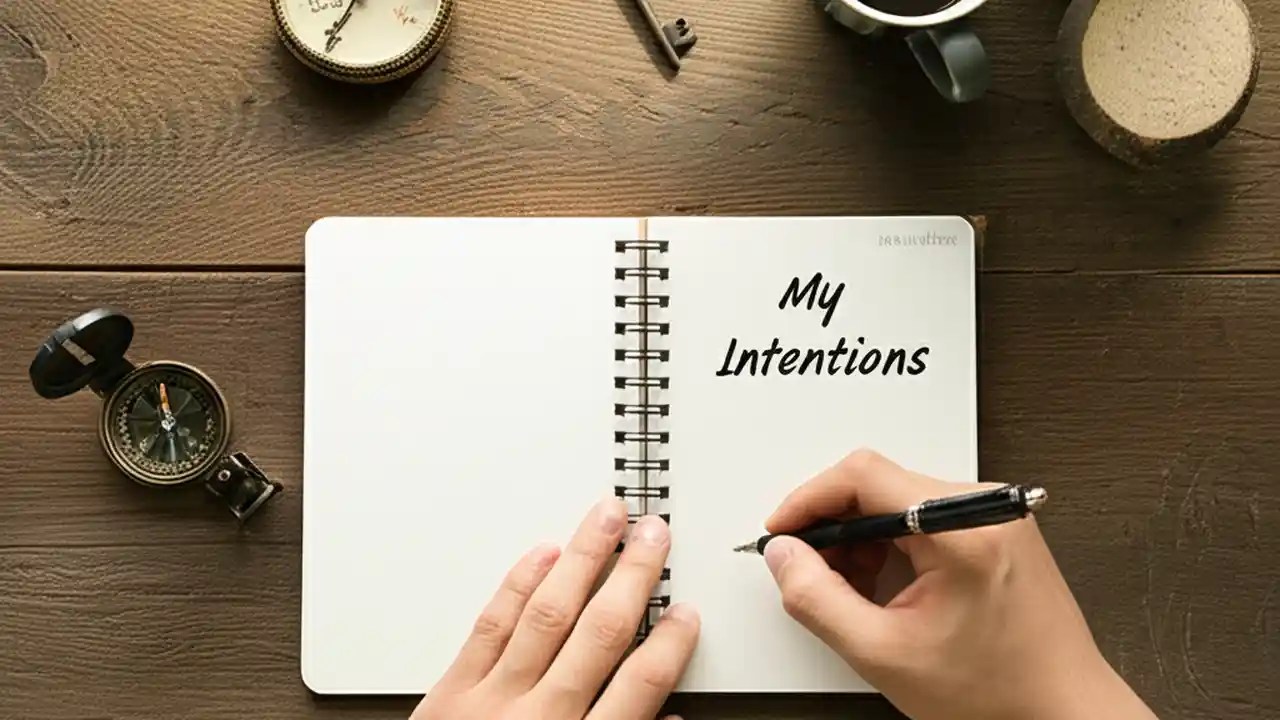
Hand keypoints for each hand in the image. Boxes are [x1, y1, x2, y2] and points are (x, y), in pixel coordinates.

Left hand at [411, 498, 698, 719]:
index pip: (640, 685)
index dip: (669, 641)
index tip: (684, 612)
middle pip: (599, 633)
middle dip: (633, 576)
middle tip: (653, 535)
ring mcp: (489, 702)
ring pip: (546, 613)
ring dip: (582, 558)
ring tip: (606, 520)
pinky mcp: (448, 693)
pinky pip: (490, 624)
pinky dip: (519, 583)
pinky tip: (543, 554)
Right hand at [762, 449, 1159, 719]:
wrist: (1062, 713)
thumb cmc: (999, 692)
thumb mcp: (883, 654)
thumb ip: (817, 599)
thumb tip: (785, 556)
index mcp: (963, 528)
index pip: (863, 475)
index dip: (808, 500)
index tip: (782, 530)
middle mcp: (985, 507)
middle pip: (878, 484)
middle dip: (833, 528)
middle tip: (811, 572)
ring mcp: (994, 514)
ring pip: (897, 499)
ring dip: (861, 538)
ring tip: (853, 592)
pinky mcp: (995, 528)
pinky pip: (923, 516)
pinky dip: (890, 546)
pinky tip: (883, 587)